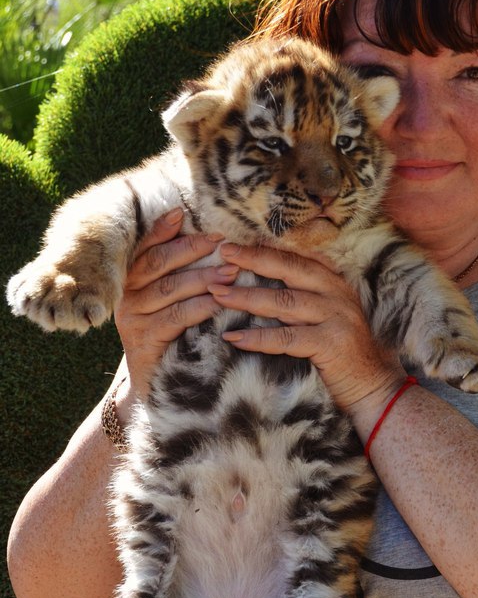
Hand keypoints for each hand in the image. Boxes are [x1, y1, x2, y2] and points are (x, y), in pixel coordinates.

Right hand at [114, 209, 238, 397]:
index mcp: (130, 280)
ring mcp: (133, 319)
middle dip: (190, 249)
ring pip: (169, 289)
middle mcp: (126, 296)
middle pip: (156, 263)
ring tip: (230, 271)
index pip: (144, 248)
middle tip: (220, 241)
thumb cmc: (171, 336)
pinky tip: (221, 302)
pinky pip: (176, 317)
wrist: (155, 385)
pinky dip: (201, 307)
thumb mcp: (172, 303)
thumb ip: (178, 275)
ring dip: (202, 278)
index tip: (182, 212)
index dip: (161, 230)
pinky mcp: (144, 341)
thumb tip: (211, 240)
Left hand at [211, 242, 404, 415]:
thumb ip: (306, 297)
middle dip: (253, 261)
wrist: (374, 388)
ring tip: (217, 295)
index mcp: (335, 283)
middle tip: (222, 256)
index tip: (233, 245)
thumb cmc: (343, 354)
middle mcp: (337, 295)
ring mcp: (336, 318)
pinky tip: (234, 337)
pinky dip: (257, 338)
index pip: (296, 258)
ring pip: (284, 301)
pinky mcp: (330, 344)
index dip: (264, 250)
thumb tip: (262, 285)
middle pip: (289, 270)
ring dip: (247, 297)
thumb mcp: (328, 317)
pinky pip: (286, 338)